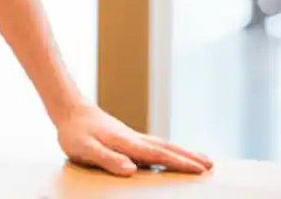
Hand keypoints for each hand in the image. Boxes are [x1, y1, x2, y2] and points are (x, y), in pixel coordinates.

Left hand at [56, 103, 213, 176]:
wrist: (70, 109)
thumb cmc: (75, 132)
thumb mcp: (85, 149)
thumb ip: (107, 158)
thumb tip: (131, 169)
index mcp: (126, 142)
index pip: (158, 154)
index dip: (179, 163)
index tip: (199, 170)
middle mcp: (133, 138)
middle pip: (166, 148)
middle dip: (189, 157)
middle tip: (211, 166)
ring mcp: (132, 137)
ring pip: (163, 145)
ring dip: (183, 153)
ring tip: (202, 160)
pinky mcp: (128, 138)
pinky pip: (154, 146)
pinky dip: (169, 151)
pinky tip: (173, 156)